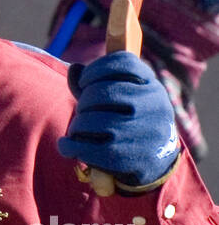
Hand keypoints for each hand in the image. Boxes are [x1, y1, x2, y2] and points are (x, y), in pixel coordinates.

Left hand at [58, 51, 179, 187]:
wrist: (158, 161)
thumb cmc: (132, 122)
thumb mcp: (123, 99)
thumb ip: (96, 83)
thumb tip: (74, 69)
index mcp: (152, 86)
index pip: (123, 62)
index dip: (96, 68)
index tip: (85, 81)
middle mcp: (152, 106)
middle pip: (102, 92)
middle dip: (84, 100)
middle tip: (82, 110)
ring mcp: (142, 131)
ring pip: (92, 120)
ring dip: (78, 124)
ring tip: (78, 129)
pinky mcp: (128, 157)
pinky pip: (88, 147)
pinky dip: (69, 145)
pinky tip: (64, 145)